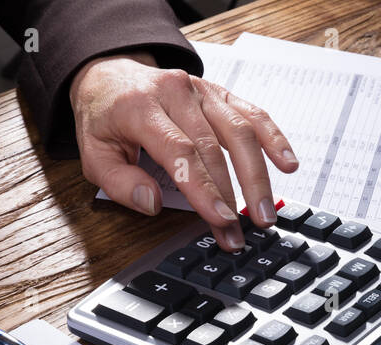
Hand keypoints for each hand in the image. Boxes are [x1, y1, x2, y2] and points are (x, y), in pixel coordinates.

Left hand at [70, 52, 298, 249]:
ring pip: (239, 130)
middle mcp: (175, 93)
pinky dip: (273, 138)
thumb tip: (151, 203)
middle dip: (232, 194)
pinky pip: (252, 113)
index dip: (204, 188)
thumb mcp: (92, 155)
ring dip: (257, 175)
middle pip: (214, 146)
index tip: (221, 219)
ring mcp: (200, 90)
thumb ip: (118, 182)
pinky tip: (288, 163)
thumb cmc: (104, 119)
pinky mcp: (218, 92)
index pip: (180, 151)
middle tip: (242, 232)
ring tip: (266, 212)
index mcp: (141, 108)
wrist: (109, 74)